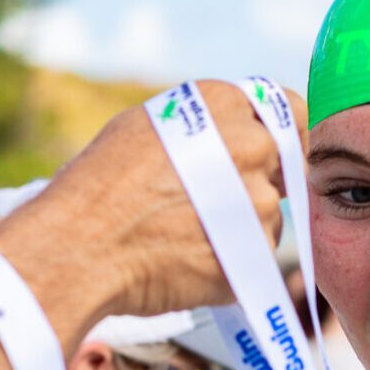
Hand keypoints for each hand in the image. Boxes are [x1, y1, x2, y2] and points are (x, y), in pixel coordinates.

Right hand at [5, 80, 296, 319]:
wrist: (78, 247)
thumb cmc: (100, 188)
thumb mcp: (148, 127)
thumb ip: (206, 127)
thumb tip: (240, 136)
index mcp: (224, 104)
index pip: (292, 112)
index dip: (287, 138)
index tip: (275, 158)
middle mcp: (250, 145)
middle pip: (281, 168)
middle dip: (258, 186)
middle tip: (214, 206)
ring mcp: (256, 202)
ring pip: (268, 218)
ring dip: (241, 229)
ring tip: (184, 237)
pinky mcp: (253, 253)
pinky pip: (254, 259)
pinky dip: (229, 264)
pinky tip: (186, 262)